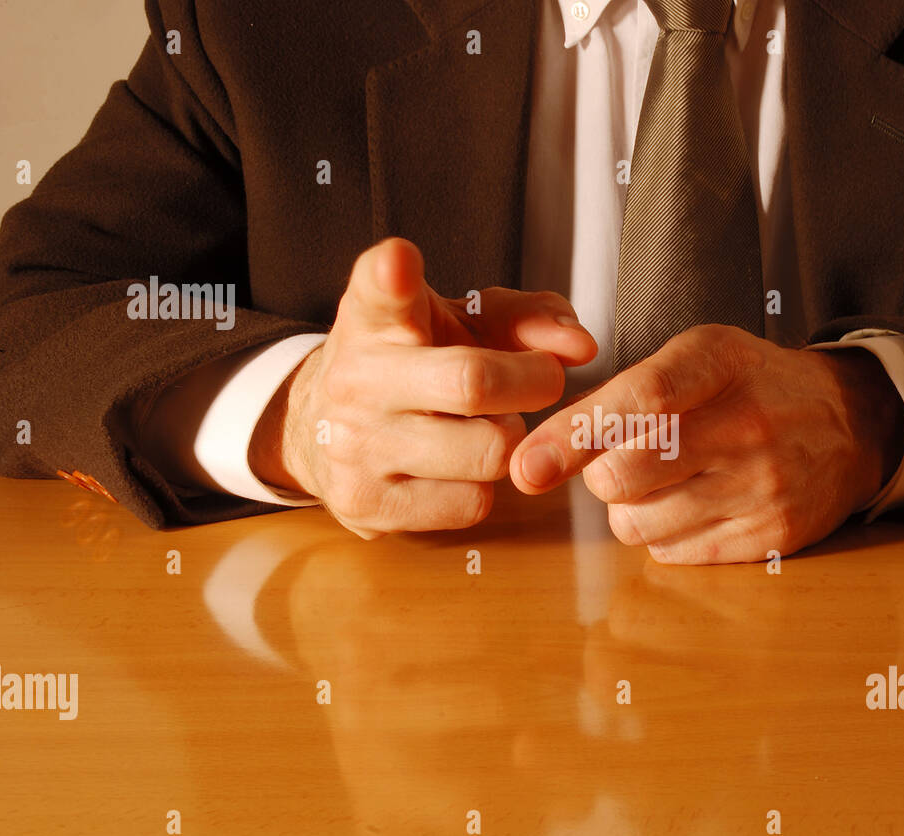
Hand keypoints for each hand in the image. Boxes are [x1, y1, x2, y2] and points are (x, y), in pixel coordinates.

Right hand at [249, 238, 595, 537]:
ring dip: (507, 441)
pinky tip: (457, 468)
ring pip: (487, 453)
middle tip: (540, 379)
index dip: (392, 274)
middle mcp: (356, 378)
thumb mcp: (463, 323)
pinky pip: (471, 504)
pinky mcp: (366, 504)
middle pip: (472, 382)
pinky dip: (483, 488)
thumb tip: (580, 346)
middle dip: (531, 382)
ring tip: (482, 426)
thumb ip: (529, 318)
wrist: (323, 428)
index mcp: (375, 317)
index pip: (379, 289)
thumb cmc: (418, 363)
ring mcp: (356, 446)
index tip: (399, 262)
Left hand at [509, 325, 903, 563]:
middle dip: (603, 475)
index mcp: (721, 362)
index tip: (527, 466)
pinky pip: (674, 553)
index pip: (640, 400)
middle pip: (626, 474)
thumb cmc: (754, 387)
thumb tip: (541, 453)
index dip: (574, 436)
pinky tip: (697, 504)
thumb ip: (625, 394)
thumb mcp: (701, 357)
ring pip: (640, 523)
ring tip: (666, 482)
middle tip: (624, 461)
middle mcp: (747, 424)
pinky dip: (667, 534)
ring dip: (632, 509)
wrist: (849, 425)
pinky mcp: (770, 535)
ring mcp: (763, 486)